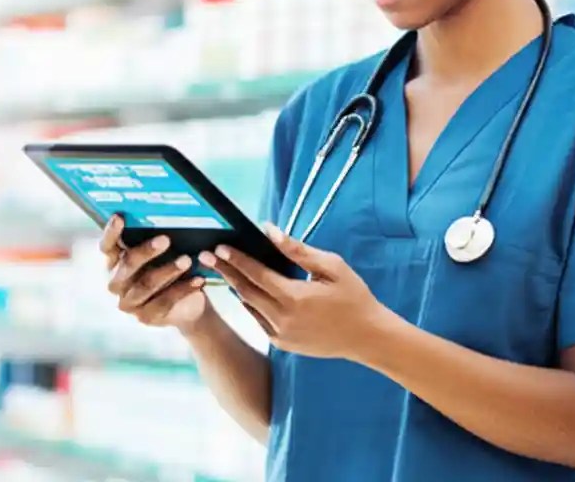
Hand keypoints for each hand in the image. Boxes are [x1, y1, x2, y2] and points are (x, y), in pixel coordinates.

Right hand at [100, 215, 209, 332]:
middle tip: (166, 239)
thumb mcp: (161, 254)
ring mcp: (129, 302)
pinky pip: (164, 301)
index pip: (107, 246)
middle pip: (128, 264)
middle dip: (146, 251)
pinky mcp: (145, 317)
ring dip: (168, 270)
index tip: (120, 217)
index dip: (111, 232)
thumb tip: (165, 215)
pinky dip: (183, 289)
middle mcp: (116, 283)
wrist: (185, 305)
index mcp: (114, 262)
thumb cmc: (168, 268)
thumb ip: (154, 238)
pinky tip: (198, 279)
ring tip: (187, 259)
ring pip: (147, 284)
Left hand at [199, 223, 391, 359]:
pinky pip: (259, 319)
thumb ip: (298, 250)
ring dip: (235, 287)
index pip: (256, 274)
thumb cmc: (354, 297)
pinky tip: (245, 289)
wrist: (368, 337)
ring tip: (221, 269)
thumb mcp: (332, 267)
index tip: (219, 246)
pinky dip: (251, 304)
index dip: (236, 259)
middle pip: (245, 290)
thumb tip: (270, 231)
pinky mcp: (282, 344)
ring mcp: (280, 334)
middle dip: (225, 271)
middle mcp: (282, 319)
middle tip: (206, 255)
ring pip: (249, 306)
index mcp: (294, 298)